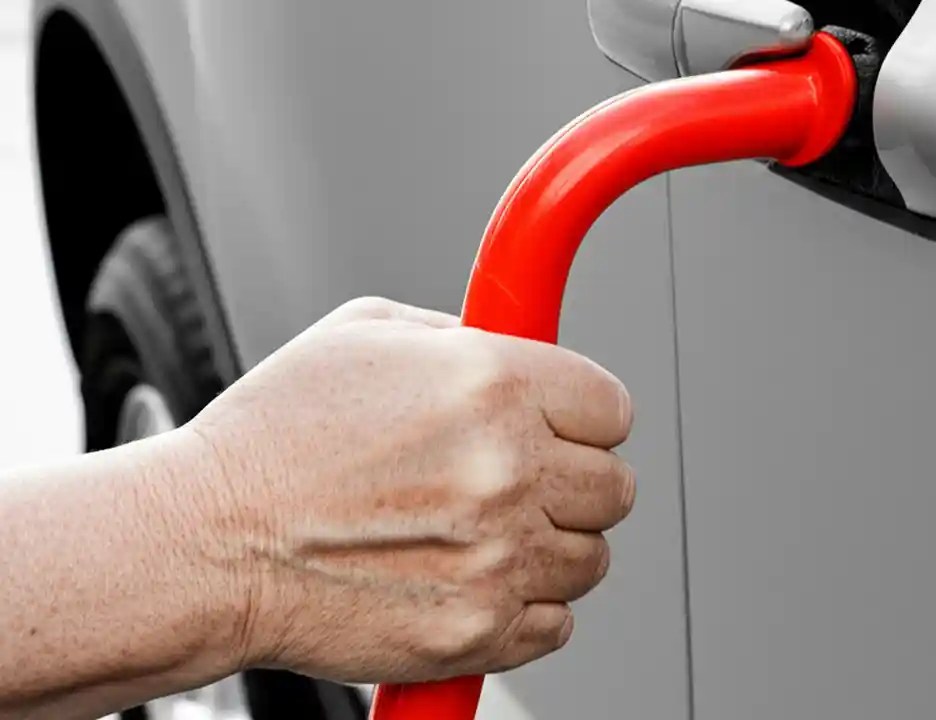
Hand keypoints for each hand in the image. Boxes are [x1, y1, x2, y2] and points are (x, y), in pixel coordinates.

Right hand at [182, 297, 634, 683]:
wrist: (205, 544)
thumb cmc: (271, 440)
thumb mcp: (363, 334)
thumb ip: (461, 336)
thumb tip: (512, 345)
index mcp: (490, 383)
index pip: (612, 407)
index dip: (586, 417)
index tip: (566, 428)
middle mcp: (506, 467)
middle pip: (614, 486)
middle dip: (572, 482)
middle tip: (520, 482)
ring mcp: (497, 555)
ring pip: (590, 558)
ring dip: (549, 547)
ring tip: (481, 535)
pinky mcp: (478, 629)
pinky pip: (555, 622)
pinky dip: (524, 609)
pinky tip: (469, 579)